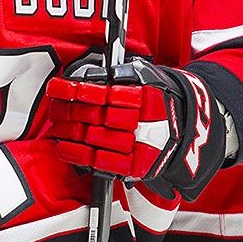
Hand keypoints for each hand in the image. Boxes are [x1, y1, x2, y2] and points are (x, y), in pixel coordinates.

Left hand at [46, 57, 227, 201]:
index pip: (103, 93)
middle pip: (97, 116)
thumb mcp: (144, 78)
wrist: (188, 128)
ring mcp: (141, 145)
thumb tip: (83, 78)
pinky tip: (65, 148)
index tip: (58, 88)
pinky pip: (104, 162)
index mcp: (147, 95)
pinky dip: (80, 155)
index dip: (76, 91)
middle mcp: (145, 121)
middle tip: (54, 109)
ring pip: (97, 138)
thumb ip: (117, 76)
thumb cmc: (159, 99)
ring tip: (57, 126)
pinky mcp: (138, 165)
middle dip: (69, 112)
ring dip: (71, 132)